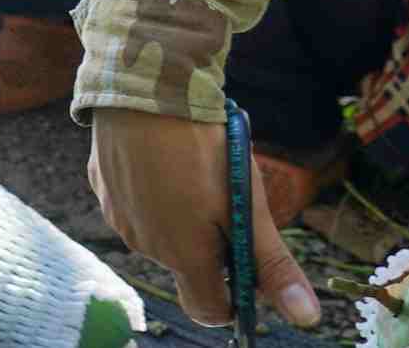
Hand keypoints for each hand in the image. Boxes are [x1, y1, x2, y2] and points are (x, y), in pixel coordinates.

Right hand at [87, 108, 321, 329]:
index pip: (211, 311)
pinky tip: (163, 160)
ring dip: (180, 219)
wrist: (143, 90)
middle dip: (210, 248)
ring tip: (194, 173)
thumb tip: (306, 318)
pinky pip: (134, 205)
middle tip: (225, 203)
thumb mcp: (246, 206)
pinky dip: (152, 195)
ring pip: (159, 235)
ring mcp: (119, 217)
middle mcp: (146, 246)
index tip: (247, 267)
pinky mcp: (103, 188)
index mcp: (184, 258)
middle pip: (187, 268)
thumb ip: (273, 265)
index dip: (235, 299)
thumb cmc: (200, 150)